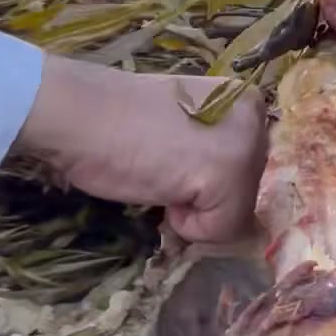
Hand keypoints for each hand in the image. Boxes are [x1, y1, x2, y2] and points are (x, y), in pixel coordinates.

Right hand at [17, 55, 266, 241]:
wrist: (81, 114)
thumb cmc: (118, 120)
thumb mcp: (184, 126)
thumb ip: (212, 146)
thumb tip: (220, 192)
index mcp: (244, 104)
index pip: (246, 168)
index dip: (206, 178)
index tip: (173, 158)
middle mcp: (255, 122)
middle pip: (245, 192)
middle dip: (205, 197)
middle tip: (164, 169)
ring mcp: (245, 148)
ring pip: (236, 214)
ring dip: (196, 211)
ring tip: (162, 176)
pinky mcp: (227, 177)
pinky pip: (221, 231)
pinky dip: (189, 227)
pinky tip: (163, 189)